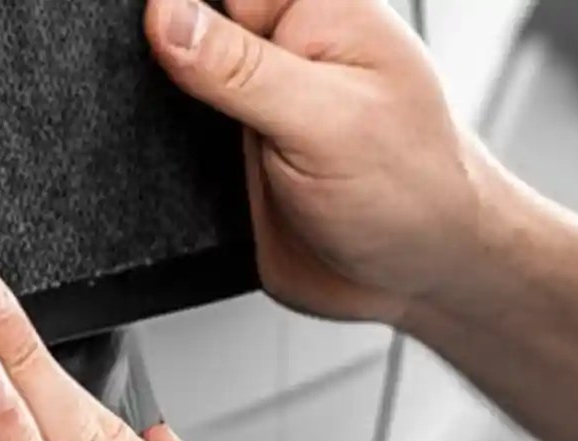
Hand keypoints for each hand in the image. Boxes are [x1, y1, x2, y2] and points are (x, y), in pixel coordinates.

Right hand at [145, 0, 489, 322]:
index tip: (160, 42)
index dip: (181, 9)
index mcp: (316, 9)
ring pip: (172, 83)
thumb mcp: (323, 121)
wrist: (417, 277)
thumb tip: (167, 16)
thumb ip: (238, 68)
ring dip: (164, 113)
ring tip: (204, 144)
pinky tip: (187, 170)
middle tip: (204, 107)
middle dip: (165, 59)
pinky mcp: (229, 152)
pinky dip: (164, 156)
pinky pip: (173, 140)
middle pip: (188, 26)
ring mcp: (252, 102)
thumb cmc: (413, 190)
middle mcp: (281, 48)